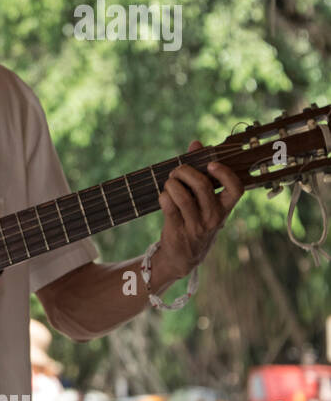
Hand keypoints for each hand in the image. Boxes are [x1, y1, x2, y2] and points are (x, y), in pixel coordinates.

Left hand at [156, 140, 243, 281]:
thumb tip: (196, 143)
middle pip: (202, 186)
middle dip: (185, 172)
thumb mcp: (203, 200)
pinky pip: (168, 207)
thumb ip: (200, 170)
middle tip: (177, 172)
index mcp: (225, 208)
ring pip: (183, 196)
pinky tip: (163, 197)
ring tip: (169, 183)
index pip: (236, 189)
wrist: (183, 256)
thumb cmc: (194, 219)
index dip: (225, 174)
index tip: (211, 164)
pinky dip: (163, 196)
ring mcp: (196, 225)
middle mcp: (214, 217)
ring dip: (171, 184)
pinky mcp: (178, 230)